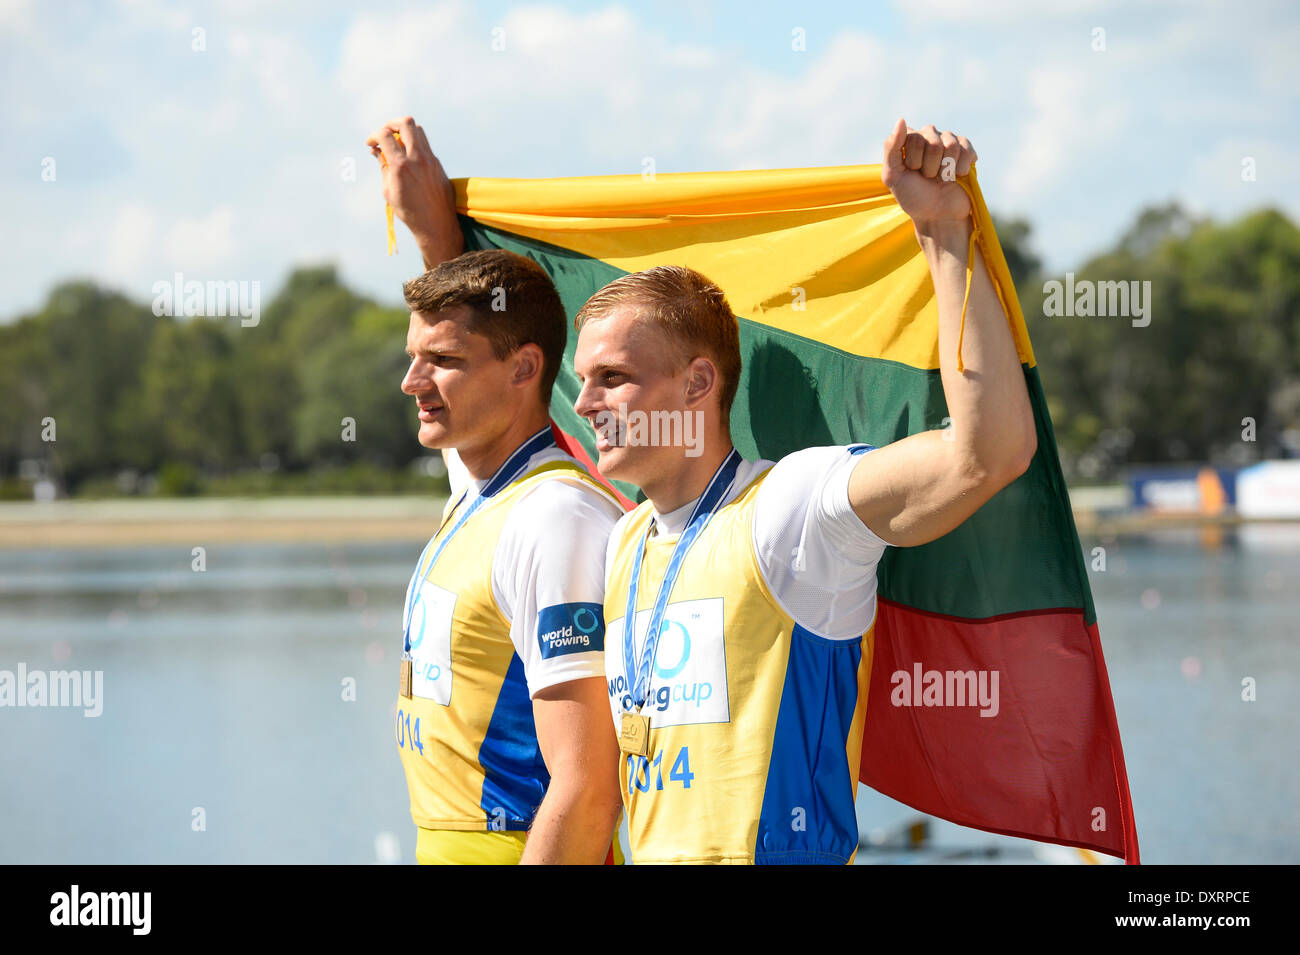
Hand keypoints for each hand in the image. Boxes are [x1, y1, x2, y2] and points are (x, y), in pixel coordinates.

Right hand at [366, 116, 463, 265]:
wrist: (437, 224)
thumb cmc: (409, 211)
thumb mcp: (388, 190)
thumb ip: (383, 166)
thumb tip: (376, 149)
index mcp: (401, 166)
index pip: (385, 134)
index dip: (374, 135)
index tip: (371, 144)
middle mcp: (418, 159)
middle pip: (405, 122)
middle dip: (390, 123)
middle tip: (384, 134)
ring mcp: (431, 160)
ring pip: (418, 129)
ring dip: (404, 132)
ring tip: (396, 145)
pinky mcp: (438, 164)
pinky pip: (425, 144)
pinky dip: (413, 144)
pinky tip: (407, 157)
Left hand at [881, 118, 976, 225]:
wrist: (939, 216)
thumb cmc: (913, 197)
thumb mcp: (893, 176)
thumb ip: (891, 148)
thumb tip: (901, 119)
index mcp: (909, 139)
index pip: (913, 137)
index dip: (913, 161)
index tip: (911, 173)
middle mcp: (928, 135)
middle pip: (932, 142)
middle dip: (929, 167)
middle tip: (927, 178)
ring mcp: (948, 141)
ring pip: (950, 145)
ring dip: (945, 169)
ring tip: (941, 178)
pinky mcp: (966, 150)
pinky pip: (966, 148)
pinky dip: (961, 168)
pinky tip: (957, 175)